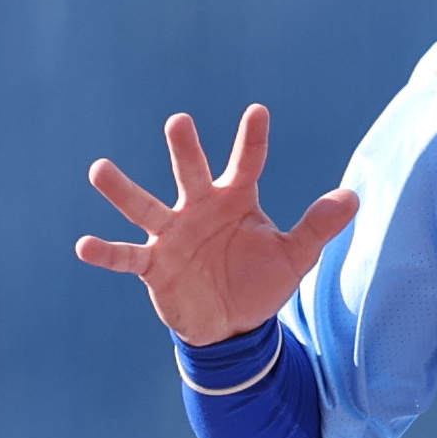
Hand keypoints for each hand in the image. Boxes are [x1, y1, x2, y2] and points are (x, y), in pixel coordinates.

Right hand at [76, 106, 356, 346]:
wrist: (232, 325)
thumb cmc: (259, 280)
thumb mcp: (294, 256)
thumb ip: (318, 226)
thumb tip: (353, 197)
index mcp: (235, 200)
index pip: (246, 164)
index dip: (252, 140)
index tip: (258, 112)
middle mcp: (199, 209)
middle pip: (191, 174)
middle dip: (185, 150)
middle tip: (178, 122)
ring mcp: (172, 236)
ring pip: (145, 207)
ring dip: (123, 190)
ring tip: (99, 170)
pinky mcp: (154, 266)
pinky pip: (127, 256)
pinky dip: (106, 252)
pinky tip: (83, 244)